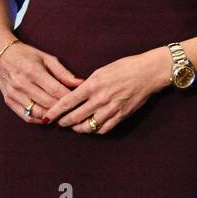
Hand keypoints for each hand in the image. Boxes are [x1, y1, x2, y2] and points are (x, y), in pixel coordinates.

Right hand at [0, 40, 82, 124]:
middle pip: (47, 103)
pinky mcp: (9, 101)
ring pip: (37, 112)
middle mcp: (22, 84)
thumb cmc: (28, 55)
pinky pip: (26, 116)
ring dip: (51, 116)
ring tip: (62, 115)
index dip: (69, 97)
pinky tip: (48, 117)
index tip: (79, 100)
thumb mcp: (47, 58)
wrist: (2, 56)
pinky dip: (39, 119)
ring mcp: (14, 94)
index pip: (55, 90)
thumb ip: (64, 73)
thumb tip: (80, 83)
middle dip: (63, 108)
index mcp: (33, 71)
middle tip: (74, 109)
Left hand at [43, 47, 170, 134]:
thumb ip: (87, 84)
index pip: (67, 102)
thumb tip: (75, 95)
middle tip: (59, 123)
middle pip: (74, 117)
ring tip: (75, 126)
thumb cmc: (126, 67)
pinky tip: (92, 126)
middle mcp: (100, 99)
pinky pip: (103, 129)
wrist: (149, 72)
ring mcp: (111, 109)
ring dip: (78, 128)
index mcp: (93, 85)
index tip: (47, 117)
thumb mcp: (102, 70)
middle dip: (64, 122)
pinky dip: (95, 130)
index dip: (55, 112)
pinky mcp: (121, 116)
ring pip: (88, 127)